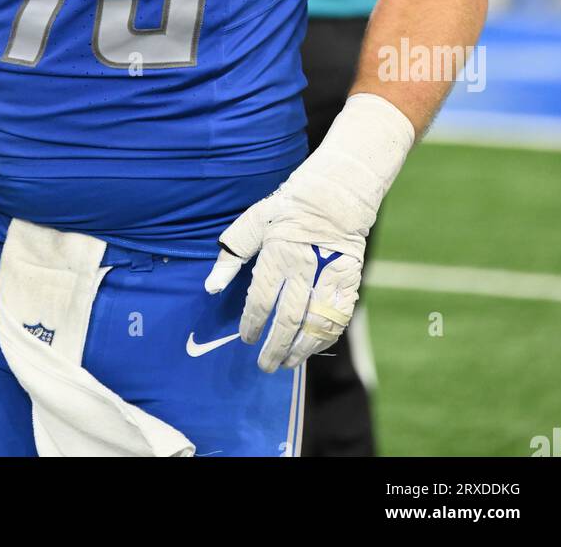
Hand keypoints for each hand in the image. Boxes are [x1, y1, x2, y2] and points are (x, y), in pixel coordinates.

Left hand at [205, 93, 414, 371]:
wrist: (334, 195)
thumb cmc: (287, 208)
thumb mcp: (254, 221)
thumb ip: (232, 254)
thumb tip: (211, 286)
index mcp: (277, 253)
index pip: (261, 299)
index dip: (252, 323)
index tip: (246, 338)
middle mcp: (303, 267)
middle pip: (288, 318)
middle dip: (274, 346)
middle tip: (264, 364)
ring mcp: (328, 275)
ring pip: (314, 324)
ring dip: (300, 349)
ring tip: (287, 363)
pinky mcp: (349, 281)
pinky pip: (337, 318)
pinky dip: (325, 338)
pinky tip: (312, 348)